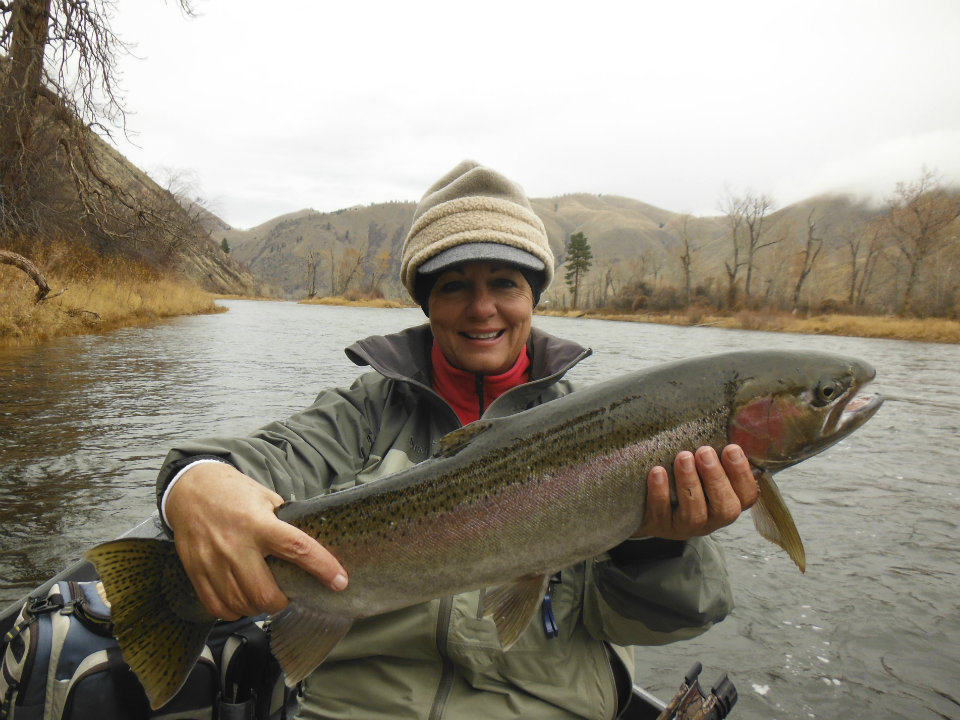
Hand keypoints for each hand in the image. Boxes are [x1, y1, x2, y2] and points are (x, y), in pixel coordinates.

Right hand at [165, 462, 347, 619]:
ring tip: (263, 594)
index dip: (322, 567)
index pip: (297, 548)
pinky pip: (219, 608)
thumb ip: (285, 524)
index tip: (340, 581)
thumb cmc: (234, 493)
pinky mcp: (196, 573)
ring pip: (242, 605)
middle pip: (265, 593)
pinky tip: (241, 599)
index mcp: (259, 523)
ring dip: (259, 607)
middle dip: (282, 601)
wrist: (191, 489)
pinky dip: (235, 610)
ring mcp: (213, 562)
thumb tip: (310, 549)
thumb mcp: (267, 499)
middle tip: (285, 592)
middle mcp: (236, 545)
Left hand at [633, 445, 756, 539]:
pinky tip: (658, 471)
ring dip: (690, 483)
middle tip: (704, 451)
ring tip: (683, 457)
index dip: (742, 474)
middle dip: (716, 478)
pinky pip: (661, 512)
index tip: (731, 448)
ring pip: (694, 512)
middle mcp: (711, 519)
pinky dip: (660, 492)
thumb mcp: (703, 468)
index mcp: (728, 502)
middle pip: (725, 507)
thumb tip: (727, 425)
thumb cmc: (683, 479)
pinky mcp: (660, 526)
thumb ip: (717, 455)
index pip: (747, 495)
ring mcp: (685, 526)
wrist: (647, 505)